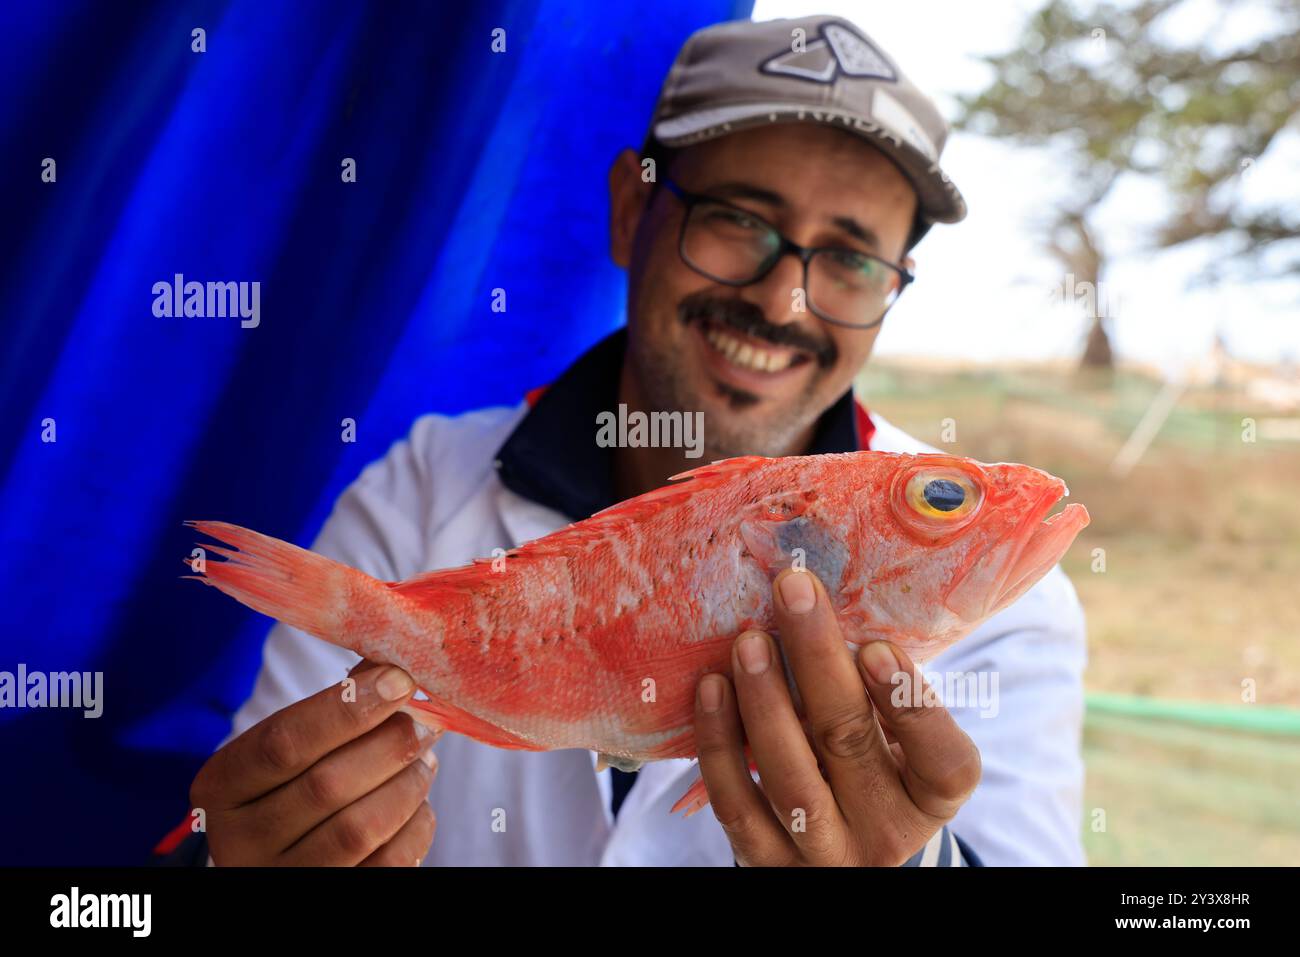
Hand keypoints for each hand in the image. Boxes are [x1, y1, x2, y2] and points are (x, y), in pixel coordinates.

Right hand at [191, 659, 439, 865]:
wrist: (284, 858)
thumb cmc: (295, 783)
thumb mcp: (294, 743)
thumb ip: (337, 703)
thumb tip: (391, 661)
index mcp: (222, 786)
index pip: (282, 743)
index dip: (347, 709)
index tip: (399, 679)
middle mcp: (240, 841)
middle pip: (326, 786)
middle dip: (390, 744)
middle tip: (426, 720)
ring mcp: (281, 878)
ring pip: (358, 829)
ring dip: (406, 784)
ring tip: (424, 758)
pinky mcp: (330, 898)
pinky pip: (387, 864)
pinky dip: (415, 825)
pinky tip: (417, 801)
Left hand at [694, 569, 980, 865]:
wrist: (838, 850)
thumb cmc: (873, 767)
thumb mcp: (899, 739)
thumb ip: (879, 688)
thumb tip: (825, 600)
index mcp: (931, 797)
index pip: (943, 762)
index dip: (910, 705)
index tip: (875, 646)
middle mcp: (884, 831)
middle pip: (851, 743)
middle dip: (818, 660)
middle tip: (793, 592)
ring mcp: (823, 852)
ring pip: (791, 780)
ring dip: (765, 702)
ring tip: (748, 642)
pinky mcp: (766, 861)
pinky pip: (737, 804)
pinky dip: (720, 744)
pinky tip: (712, 688)